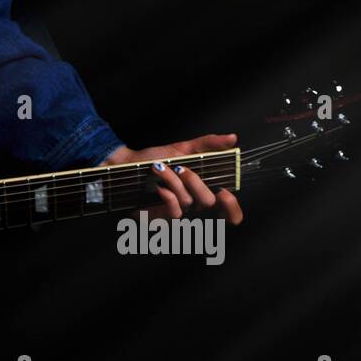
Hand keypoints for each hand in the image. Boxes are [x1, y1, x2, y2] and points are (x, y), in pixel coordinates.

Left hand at [103, 133, 242, 224]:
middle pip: (209, 202)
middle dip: (195, 181)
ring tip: (159, 169)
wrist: (127, 165)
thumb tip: (232, 138)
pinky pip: (174, 213)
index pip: (231, 213)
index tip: (224, 192)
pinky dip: (168, 196)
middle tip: (180, 169)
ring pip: (189, 202)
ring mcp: (178, 216)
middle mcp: (193, 207)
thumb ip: (208, 144)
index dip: (232, 207)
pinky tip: (159, 188)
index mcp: (203, 192)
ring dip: (173, 181)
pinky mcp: (162, 221)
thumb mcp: (183, 149)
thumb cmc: (154, 160)